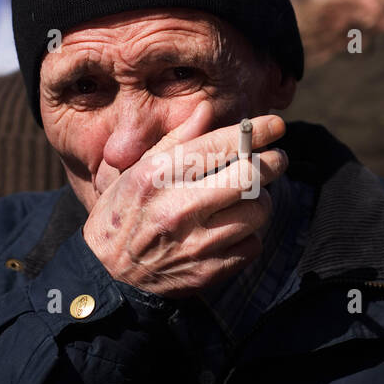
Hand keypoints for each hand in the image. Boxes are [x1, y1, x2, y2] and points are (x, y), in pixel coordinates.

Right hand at [82, 99, 288, 298]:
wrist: (108, 274)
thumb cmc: (123, 213)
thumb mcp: (137, 170)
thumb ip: (175, 141)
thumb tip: (206, 109)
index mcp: (158, 176)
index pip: (219, 146)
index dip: (256, 132)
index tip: (275, 126)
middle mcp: (179, 208)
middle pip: (251, 177)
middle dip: (272, 164)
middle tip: (276, 160)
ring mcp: (196, 243)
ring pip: (258, 211)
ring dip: (260, 201)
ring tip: (247, 197)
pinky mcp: (208, 271)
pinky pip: (253, 244)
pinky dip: (249, 235)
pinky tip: (232, 229)